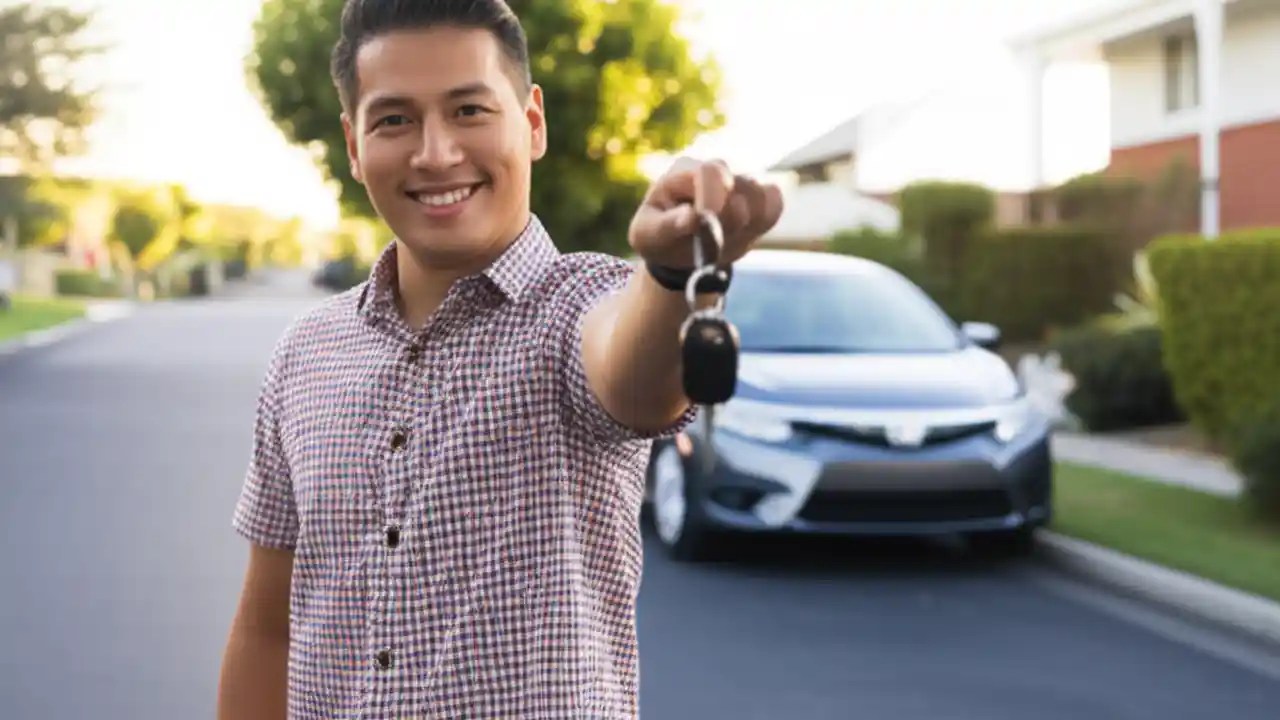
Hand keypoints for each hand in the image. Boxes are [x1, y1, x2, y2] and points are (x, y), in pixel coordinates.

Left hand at [628, 157, 783, 268]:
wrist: (675, 248)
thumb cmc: (657, 238)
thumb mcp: (648, 235)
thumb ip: (667, 226)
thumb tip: (691, 216)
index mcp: (684, 172)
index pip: (710, 172)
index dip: (714, 199)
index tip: (707, 226)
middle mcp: (716, 170)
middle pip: (741, 184)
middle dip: (730, 220)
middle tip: (711, 244)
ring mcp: (739, 183)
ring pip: (760, 196)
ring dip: (745, 227)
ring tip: (720, 242)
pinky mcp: (758, 199)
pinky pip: (775, 204)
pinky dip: (763, 224)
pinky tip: (741, 236)